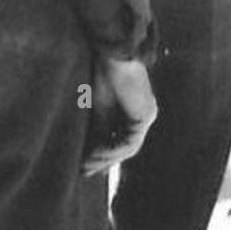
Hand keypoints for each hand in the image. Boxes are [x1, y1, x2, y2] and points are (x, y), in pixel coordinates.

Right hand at [82, 57, 156, 176]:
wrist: (113, 57)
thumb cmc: (103, 75)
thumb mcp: (98, 109)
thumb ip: (98, 131)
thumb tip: (87, 155)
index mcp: (132, 111)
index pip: (119, 140)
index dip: (102, 156)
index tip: (84, 167)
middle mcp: (142, 115)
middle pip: (124, 147)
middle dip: (103, 162)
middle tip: (84, 172)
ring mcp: (147, 116)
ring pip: (128, 148)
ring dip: (107, 159)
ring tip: (86, 165)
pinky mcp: (146, 116)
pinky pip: (131, 142)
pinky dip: (113, 150)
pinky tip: (96, 154)